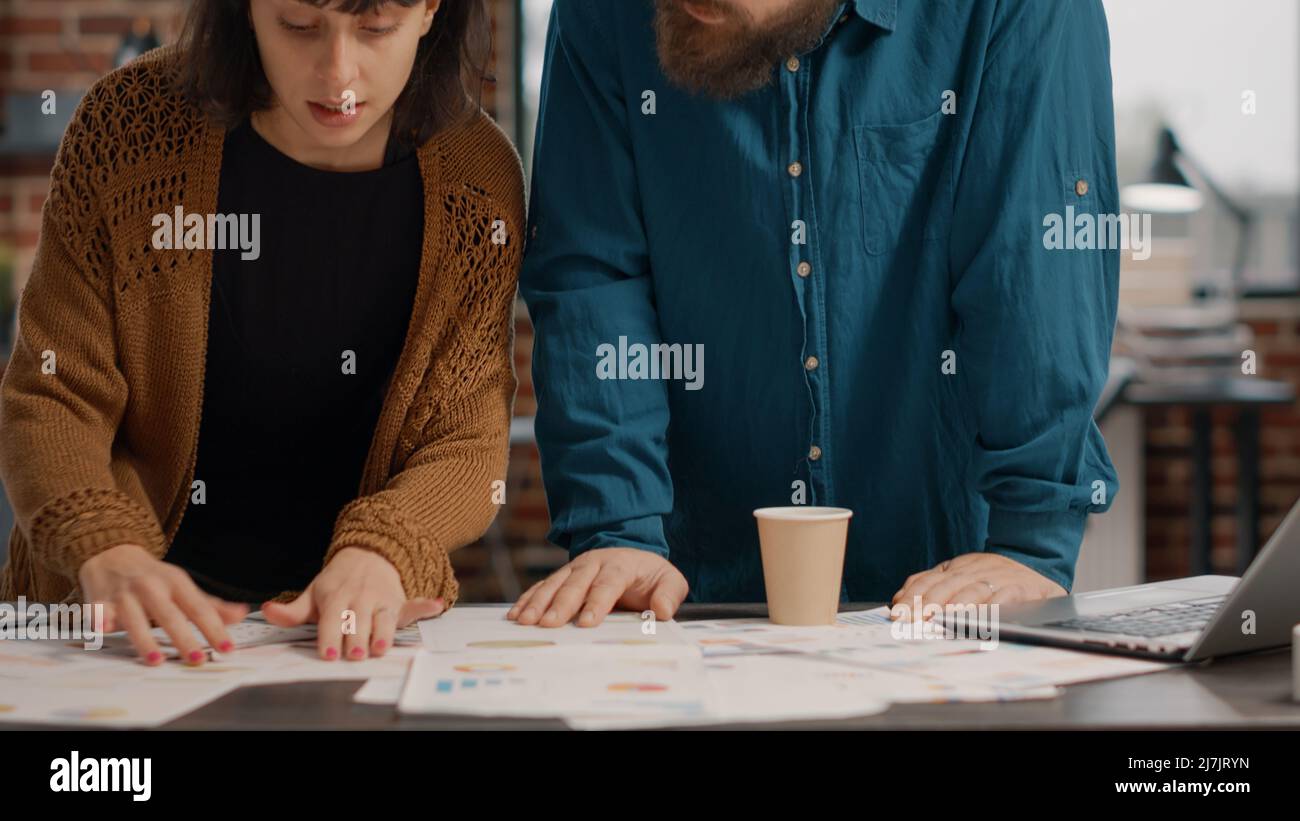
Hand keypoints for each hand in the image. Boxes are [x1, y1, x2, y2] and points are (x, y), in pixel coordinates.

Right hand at [79, 543, 248, 665]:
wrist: (112, 553)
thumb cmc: (152, 577)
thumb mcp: (182, 586)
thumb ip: (209, 605)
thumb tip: (241, 615)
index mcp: (176, 583)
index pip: (199, 609)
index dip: (214, 629)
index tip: (227, 649)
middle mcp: (152, 587)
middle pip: (170, 615)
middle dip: (183, 638)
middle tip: (196, 659)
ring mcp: (125, 594)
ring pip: (135, 618)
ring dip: (144, 639)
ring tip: (155, 660)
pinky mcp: (99, 600)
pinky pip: (99, 612)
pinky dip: (100, 620)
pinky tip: (103, 631)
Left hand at [261, 546, 445, 659]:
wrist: (369, 553)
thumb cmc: (337, 583)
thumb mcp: (314, 593)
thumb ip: (293, 610)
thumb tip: (268, 611)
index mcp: (336, 595)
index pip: (332, 619)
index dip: (330, 636)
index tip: (329, 653)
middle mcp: (360, 597)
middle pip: (359, 623)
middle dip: (358, 639)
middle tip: (356, 655)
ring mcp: (382, 599)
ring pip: (385, 619)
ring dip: (384, 633)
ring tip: (380, 648)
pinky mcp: (400, 601)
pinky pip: (414, 604)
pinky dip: (426, 605)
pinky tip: (435, 605)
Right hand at [507, 547, 687, 627]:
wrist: (635, 558)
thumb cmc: (652, 576)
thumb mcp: (671, 582)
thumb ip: (669, 595)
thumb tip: (662, 610)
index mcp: (621, 564)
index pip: (608, 582)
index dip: (597, 602)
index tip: (587, 622)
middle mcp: (594, 562)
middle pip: (576, 583)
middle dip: (561, 604)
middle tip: (548, 624)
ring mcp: (575, 568)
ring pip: (554, 583)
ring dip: (538, 602)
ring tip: (525, 621)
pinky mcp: (563, 577)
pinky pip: (542, 587)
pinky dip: (528, 599)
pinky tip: (515, 614)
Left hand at [890, 553, 1065, 618]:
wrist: (1038, 561)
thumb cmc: (994, 577)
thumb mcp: (959, 575)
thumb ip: (931, 585)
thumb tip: (898, 601)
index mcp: (955, 567)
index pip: (926, 580)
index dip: (910, 597)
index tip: (896, 614)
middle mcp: (973, 570)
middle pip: (945, 586)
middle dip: (926, 604)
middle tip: (912, 622)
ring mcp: (997, 578)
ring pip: (972, 590)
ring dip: (955, 606)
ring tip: (940, 621)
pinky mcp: (1021, 588)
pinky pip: (1005, 597)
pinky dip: (992, 608)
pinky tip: (980, 620)